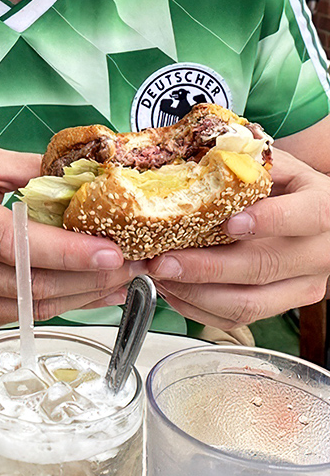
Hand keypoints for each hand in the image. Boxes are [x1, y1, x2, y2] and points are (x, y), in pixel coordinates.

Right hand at [0, 147, 133, 333]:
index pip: (12, 243)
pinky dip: (51, 307)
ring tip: (117, 282)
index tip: (112, 252)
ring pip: (24, 309)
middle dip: (86, 279)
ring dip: (78, 298)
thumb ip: (29, 170)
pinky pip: (12, 319)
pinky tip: (80, 294)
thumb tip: (85, 179)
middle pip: (26, 284)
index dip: (66, 252)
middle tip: (132, 266)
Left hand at [141, 148, 329, 329]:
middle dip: (206, 267)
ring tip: (160, 274)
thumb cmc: (288, 187)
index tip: (227, 222)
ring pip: (248, 303)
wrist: (311, 214)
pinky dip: (198, 308)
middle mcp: (317, 253)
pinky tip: (173, 288)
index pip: (306, 216)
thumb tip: (197, 156)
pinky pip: (237, 319)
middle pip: (263, 267)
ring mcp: (301, 286)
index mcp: (321, 209)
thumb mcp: (277, 165)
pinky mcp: (280, 307)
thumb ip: (247, 162)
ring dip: (195, 293)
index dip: (268, 221)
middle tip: (165, 259)